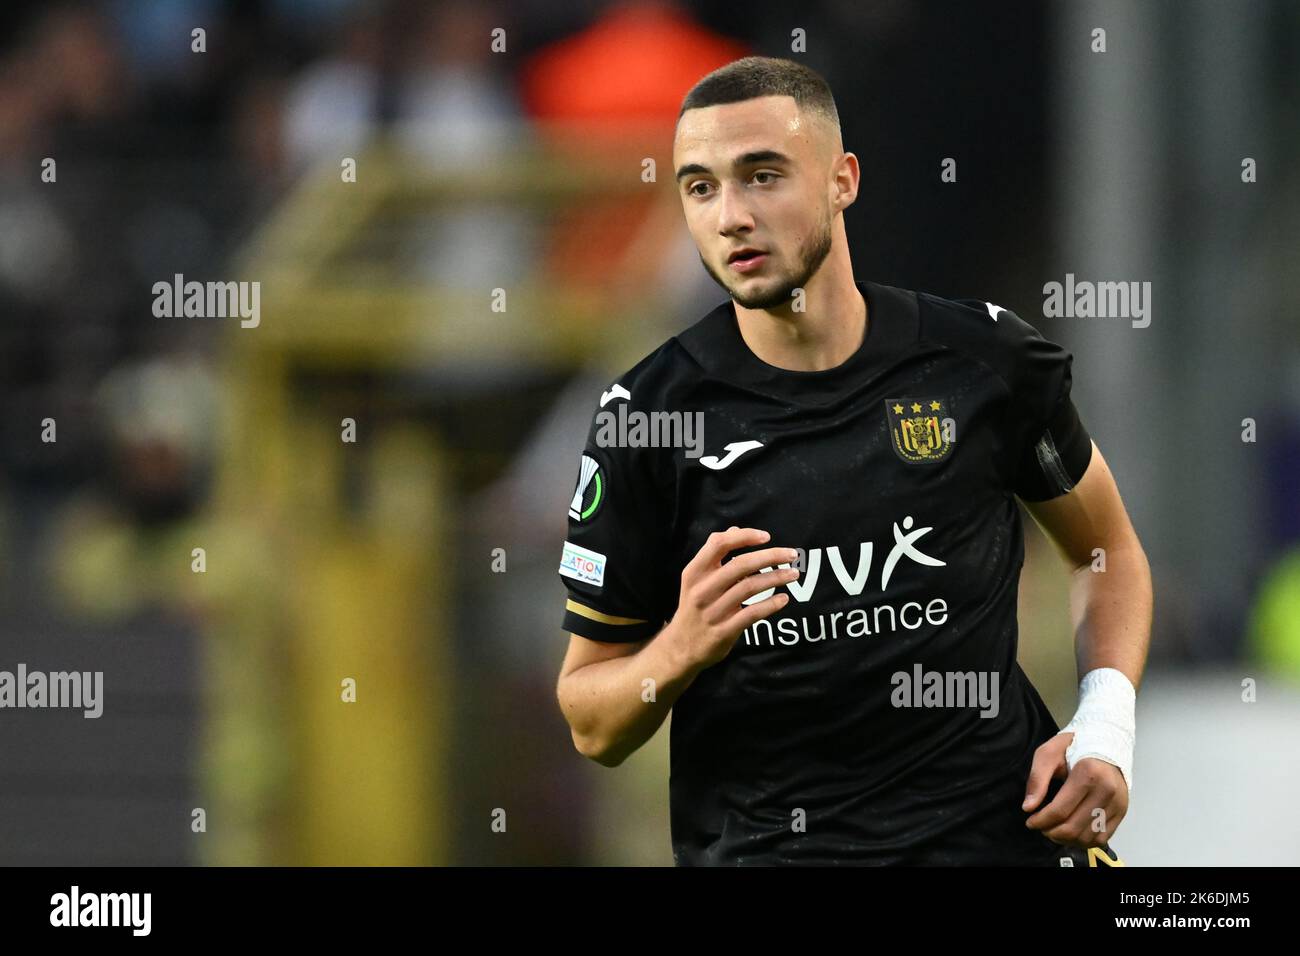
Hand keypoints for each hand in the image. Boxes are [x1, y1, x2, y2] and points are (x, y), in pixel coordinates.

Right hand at [665, 526, 797, 670]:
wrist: (681, 646)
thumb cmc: (694, 607)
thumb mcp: (696, 579)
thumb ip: (714, 555)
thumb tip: (735, 530)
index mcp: (694, 572)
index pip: (718, 544)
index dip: (744, 537)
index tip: (766, 536)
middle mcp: (702, 589)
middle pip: (740, 564)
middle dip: (770, 556)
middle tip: (792, 554)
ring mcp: (712, 611)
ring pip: (749, 587)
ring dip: (775, 578)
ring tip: (793, 574)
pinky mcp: (723, 630)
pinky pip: (752, 614)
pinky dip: (770, 605)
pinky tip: (784, 599)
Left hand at [1022, 732, 1128, 847]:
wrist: (1105, 741)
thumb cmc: (1073, 746)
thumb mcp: (1048, 753)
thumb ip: (1037, 780)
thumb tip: (1028, 807)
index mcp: (1088, 773)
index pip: (1060, 810)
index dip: (1041, 821)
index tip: (1030, 821)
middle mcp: (1107, 791)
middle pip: (1074, 828)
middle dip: (1051, 832)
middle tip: (1040, 827)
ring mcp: (1117, 803)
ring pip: (1088, 837)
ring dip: (1067, 839)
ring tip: (1054, 830)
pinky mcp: (1122, 811)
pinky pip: (1102, 837)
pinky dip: (1084, 841)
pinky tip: (1071, 832)